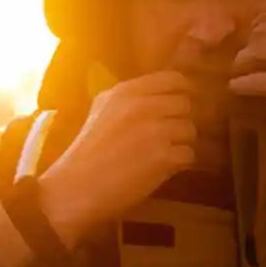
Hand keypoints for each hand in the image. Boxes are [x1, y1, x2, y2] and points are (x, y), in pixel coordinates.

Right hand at [38, 71, 195, 246]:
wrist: (76, 187)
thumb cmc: (86, 151)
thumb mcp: (100, 110)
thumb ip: (128, 99)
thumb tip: (158, 95)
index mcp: (127, 91)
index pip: (173, 79)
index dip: (181, 92)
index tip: (178, 106)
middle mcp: (144, 106)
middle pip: (185, 105)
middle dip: (179, 121)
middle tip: (168, 136)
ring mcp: (156, 131)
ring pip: (190, 130)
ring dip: (180, 144)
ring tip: (162, 155)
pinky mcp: (163, 157)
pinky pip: (189, 155)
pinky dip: (179, 164)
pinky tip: (162, 169)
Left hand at [230, 3, 265, 151]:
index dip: (263, 20)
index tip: (256, 29)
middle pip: (264, 30)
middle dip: (251, 42)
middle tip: (246, 53)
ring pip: (254, 51)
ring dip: (243, 61)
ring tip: (239, 69)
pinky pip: (254, 80)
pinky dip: (241, 84)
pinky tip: (237, 87)